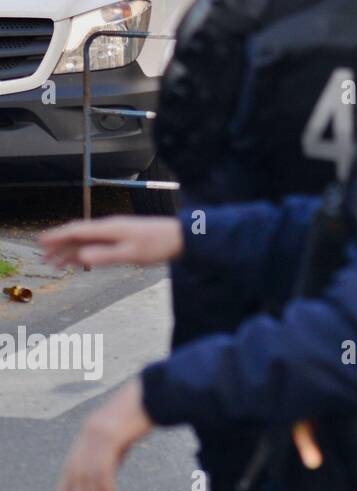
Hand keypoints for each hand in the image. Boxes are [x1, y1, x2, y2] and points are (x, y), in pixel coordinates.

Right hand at [41, 216, 183, 268]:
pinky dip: (86, 252)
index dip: (57, 236)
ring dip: (70, 250)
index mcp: (110, 228)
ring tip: (55, 263)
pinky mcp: (124, 239)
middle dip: (59, 245)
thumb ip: (105, 256)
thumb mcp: (131, 254)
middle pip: (79, 235)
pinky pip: (99, 245)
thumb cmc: (159, 245)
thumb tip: (80, 257)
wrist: (182, 237)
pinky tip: (79, 261)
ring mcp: (117, 233)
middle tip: (43, 257)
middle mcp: (110, 228)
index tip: (41, 241)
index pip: (77, 230)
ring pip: (88, 241)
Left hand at [55, 379, 153, 490]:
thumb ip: (116, 448)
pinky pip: (103, 470)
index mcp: (90, 430)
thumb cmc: (146, 405)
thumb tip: (111, 468)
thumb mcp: (126, 430)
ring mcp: (97, 434)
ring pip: (89, 476)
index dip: (64, 486)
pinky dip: (106, 488)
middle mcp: (88, 434)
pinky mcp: (109, 436)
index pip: (71, 463)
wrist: (155, 387)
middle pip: (79, 474)